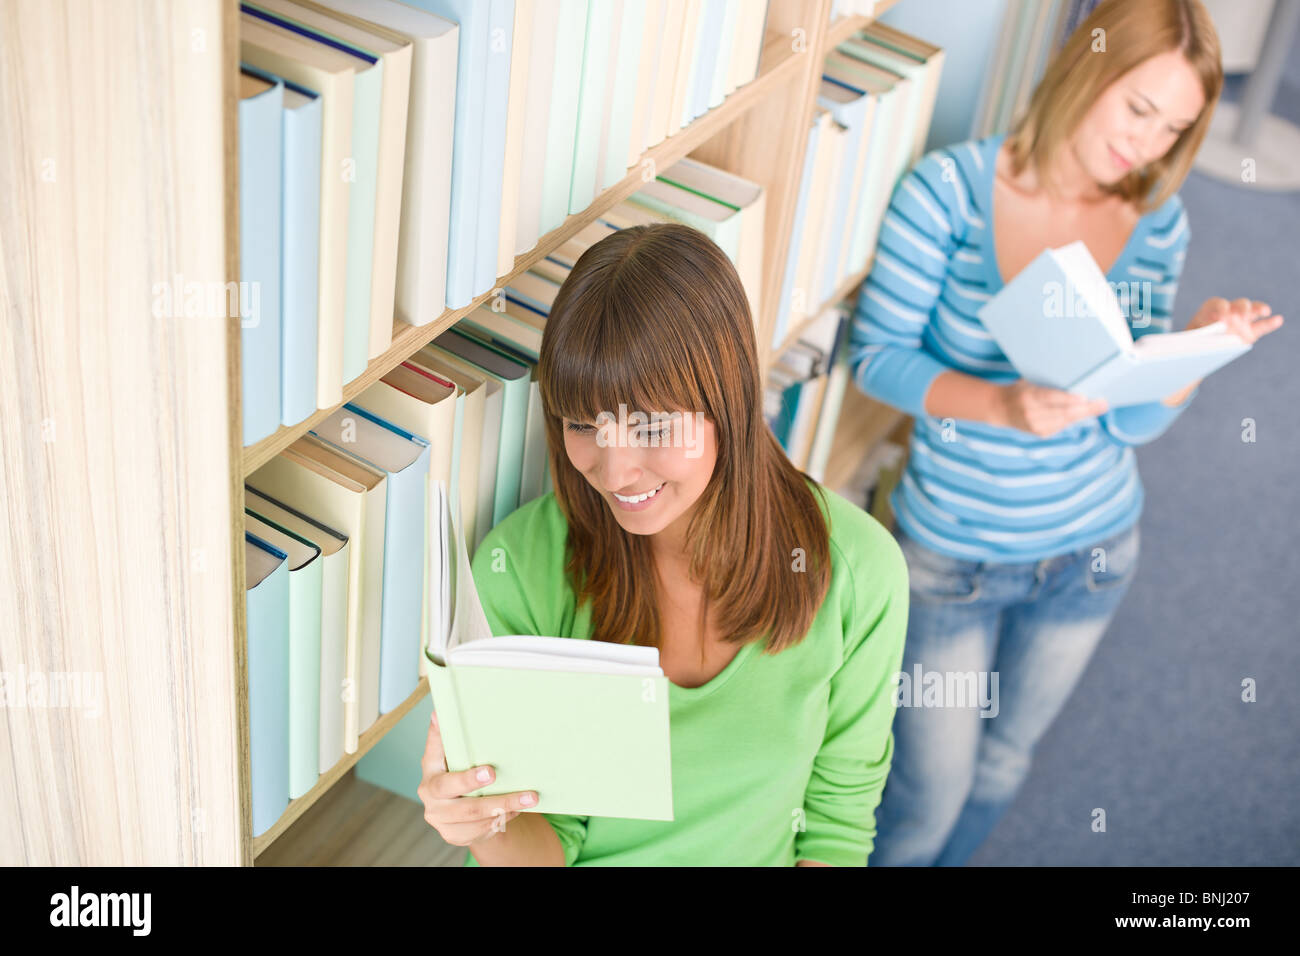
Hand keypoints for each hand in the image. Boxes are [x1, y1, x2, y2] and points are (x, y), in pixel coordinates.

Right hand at [417, 710, 537, 846]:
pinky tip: (517, 810)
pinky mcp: (454, 836)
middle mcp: (432, 799)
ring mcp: (442, 820)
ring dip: (505, 806)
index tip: (488, 769)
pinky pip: (482, 829)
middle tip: (499, 777)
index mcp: (430, 773)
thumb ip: (444, 738)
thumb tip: (436, 713)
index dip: (464, 774)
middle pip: (460, 800)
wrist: (455, 810)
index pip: (441, 770)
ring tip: (529, 798)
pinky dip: (502, 819)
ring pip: (476, 817)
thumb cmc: (454, 771)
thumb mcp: (447, 755)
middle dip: (485, 792)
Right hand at [991, 380, 1107, 436]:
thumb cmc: (1019, 391)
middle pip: (1063, 413)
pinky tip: (1082, 413)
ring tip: (1099, 406)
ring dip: (1083, 414)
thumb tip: (1075, 384)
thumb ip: (1048, 385)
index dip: (1069, 400)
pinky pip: (1062, 426)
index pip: (1052, 398)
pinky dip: (1073, 419)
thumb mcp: (1029, 382)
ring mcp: (1036, 426)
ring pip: (1066, 421)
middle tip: (1103, 403)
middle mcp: (1032, 414)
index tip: (1085, 398)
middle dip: (1086, 409)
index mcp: (1028, 397)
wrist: (1000, 409)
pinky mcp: (1040, 433)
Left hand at [1185, 296, 1282, 342]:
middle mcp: (1227, 312)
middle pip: (1237, 304)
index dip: (1220, 307)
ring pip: (1251, 311)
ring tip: (1264, 312)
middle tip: (1240, 316)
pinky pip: (1262, 326)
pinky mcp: (1249, 332)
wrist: (1193, 354)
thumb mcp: (1188, 342)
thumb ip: (1196, 339)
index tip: (1221, 314)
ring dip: (1258, 309)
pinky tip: (1278, 319)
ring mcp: (1240, 321)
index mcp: (1209, 311)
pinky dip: (1270, 323)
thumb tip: (1203, 342)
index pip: (1216, 304)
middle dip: (1240, 308)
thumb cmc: (1188, 345)